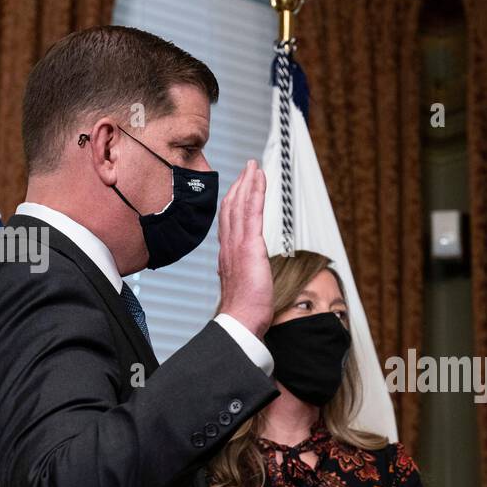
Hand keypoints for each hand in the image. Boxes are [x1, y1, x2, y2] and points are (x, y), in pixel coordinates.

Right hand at [216, 159, 271, 338]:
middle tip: (247, 169)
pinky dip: (255, 191)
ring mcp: (237, 244)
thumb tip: (248, 275)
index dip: (233, 203)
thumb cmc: (244, 311)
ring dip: (248, 183)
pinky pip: (252, 211)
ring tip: (253, 167)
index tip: (239, 189)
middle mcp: (229, 246)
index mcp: (227, 255)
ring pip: (240, 205)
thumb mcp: (242, 288)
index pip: (229, 222)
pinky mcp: (250, 245)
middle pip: (231, 208)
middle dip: (240, 186)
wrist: (241, 320)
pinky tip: (258, 178)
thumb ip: (243, 275)